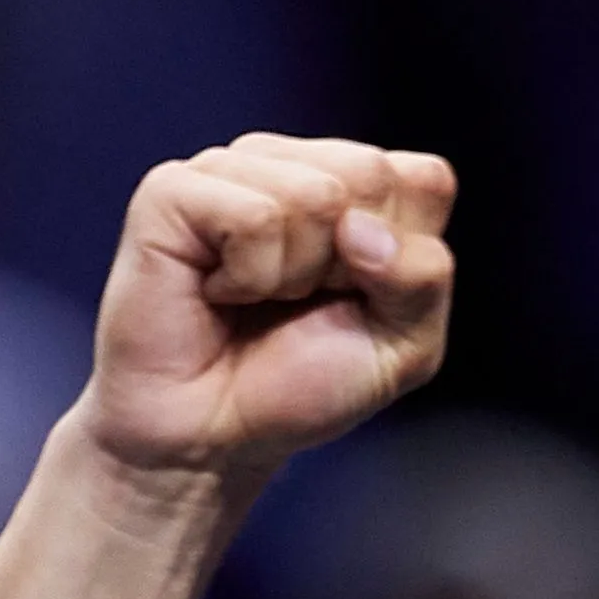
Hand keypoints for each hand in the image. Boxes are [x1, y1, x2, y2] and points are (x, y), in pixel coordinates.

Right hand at [82, 134, 458, 475]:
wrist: (213, 436)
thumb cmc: (299, 384)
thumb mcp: (403, 346)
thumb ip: (424, 277)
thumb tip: (359, 225)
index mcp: (353, 184)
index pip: (425, 179)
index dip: (405, 259)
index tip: (357, 299)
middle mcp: (291, 162)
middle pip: (371, 173)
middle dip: (351, 266)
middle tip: (301, 301)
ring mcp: (230, 168)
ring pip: (315, 194)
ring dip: (297, 275)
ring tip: (258, 298)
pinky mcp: (173, 190)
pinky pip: (254, 217)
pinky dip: (250, 276)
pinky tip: (219, 292)